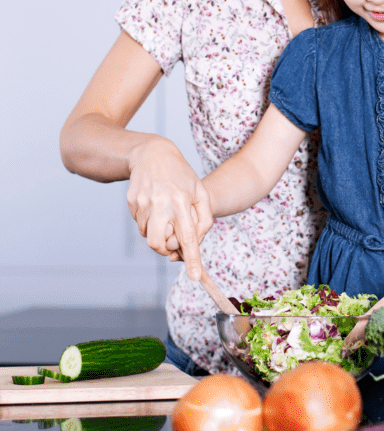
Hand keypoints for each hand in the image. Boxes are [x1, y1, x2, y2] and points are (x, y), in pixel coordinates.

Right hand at [126, 137, 213, 280]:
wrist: (153, 154)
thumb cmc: (182, 176)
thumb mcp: (201, 192)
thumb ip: (204, 219)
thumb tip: (194, 244)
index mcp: (182, 201)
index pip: (188, 236)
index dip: (192, 259)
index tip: (195, 277)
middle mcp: (161, 204)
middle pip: (158, 244)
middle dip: (166, 250)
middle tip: (174, 241)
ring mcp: (143, 204)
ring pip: (148, 236)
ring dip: (158, 234)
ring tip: (166, 215)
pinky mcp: (132, 202)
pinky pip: (140, 225)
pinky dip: (149, 223)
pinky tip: (155, 206)